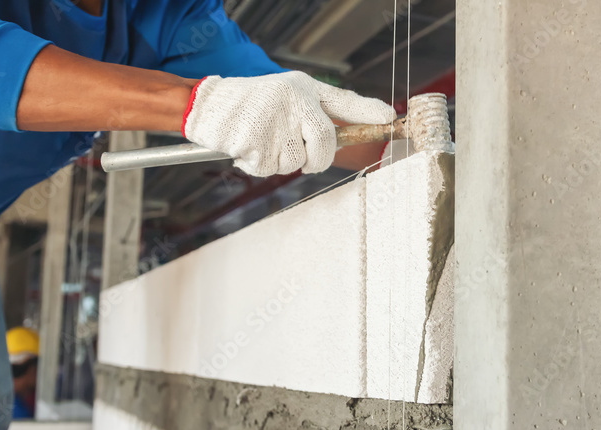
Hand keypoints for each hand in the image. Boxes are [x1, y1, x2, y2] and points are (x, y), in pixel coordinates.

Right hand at [181, 71, 395, 176]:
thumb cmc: (258, 101)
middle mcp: (291, 103)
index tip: (390, 120)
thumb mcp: (296, 92)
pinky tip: (248, 145)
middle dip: (316, 159)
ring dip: (280, 160)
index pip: (342, 105)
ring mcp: (273, 123)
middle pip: (323, 147)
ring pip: (295, 162)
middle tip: (301, 154)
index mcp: (303, 89)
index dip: (367, 115)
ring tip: (263, 139)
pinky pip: (269, 169)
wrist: (210, 105)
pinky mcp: (254, 142)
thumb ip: (332, 106)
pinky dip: (258, 164)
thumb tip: (375, 120)